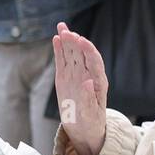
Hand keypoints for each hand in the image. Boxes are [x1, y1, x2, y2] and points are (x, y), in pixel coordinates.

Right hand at [53, 22, 106, 154]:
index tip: (81, 40)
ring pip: (72, 53)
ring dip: (67, 40)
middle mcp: (88, 74)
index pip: (94, 60)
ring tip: (61, 26)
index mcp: (98, 81)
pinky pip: (63, 61)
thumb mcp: (90, 114)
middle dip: (75, 41)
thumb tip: (88, 82)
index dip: (88, 49)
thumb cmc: (90, 122)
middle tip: (66, 31)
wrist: (84, 128)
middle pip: (82, 53)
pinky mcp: (66, 77)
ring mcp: (76, 74)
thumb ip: (88, 98)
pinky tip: (56, 39)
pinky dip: (60, 50)